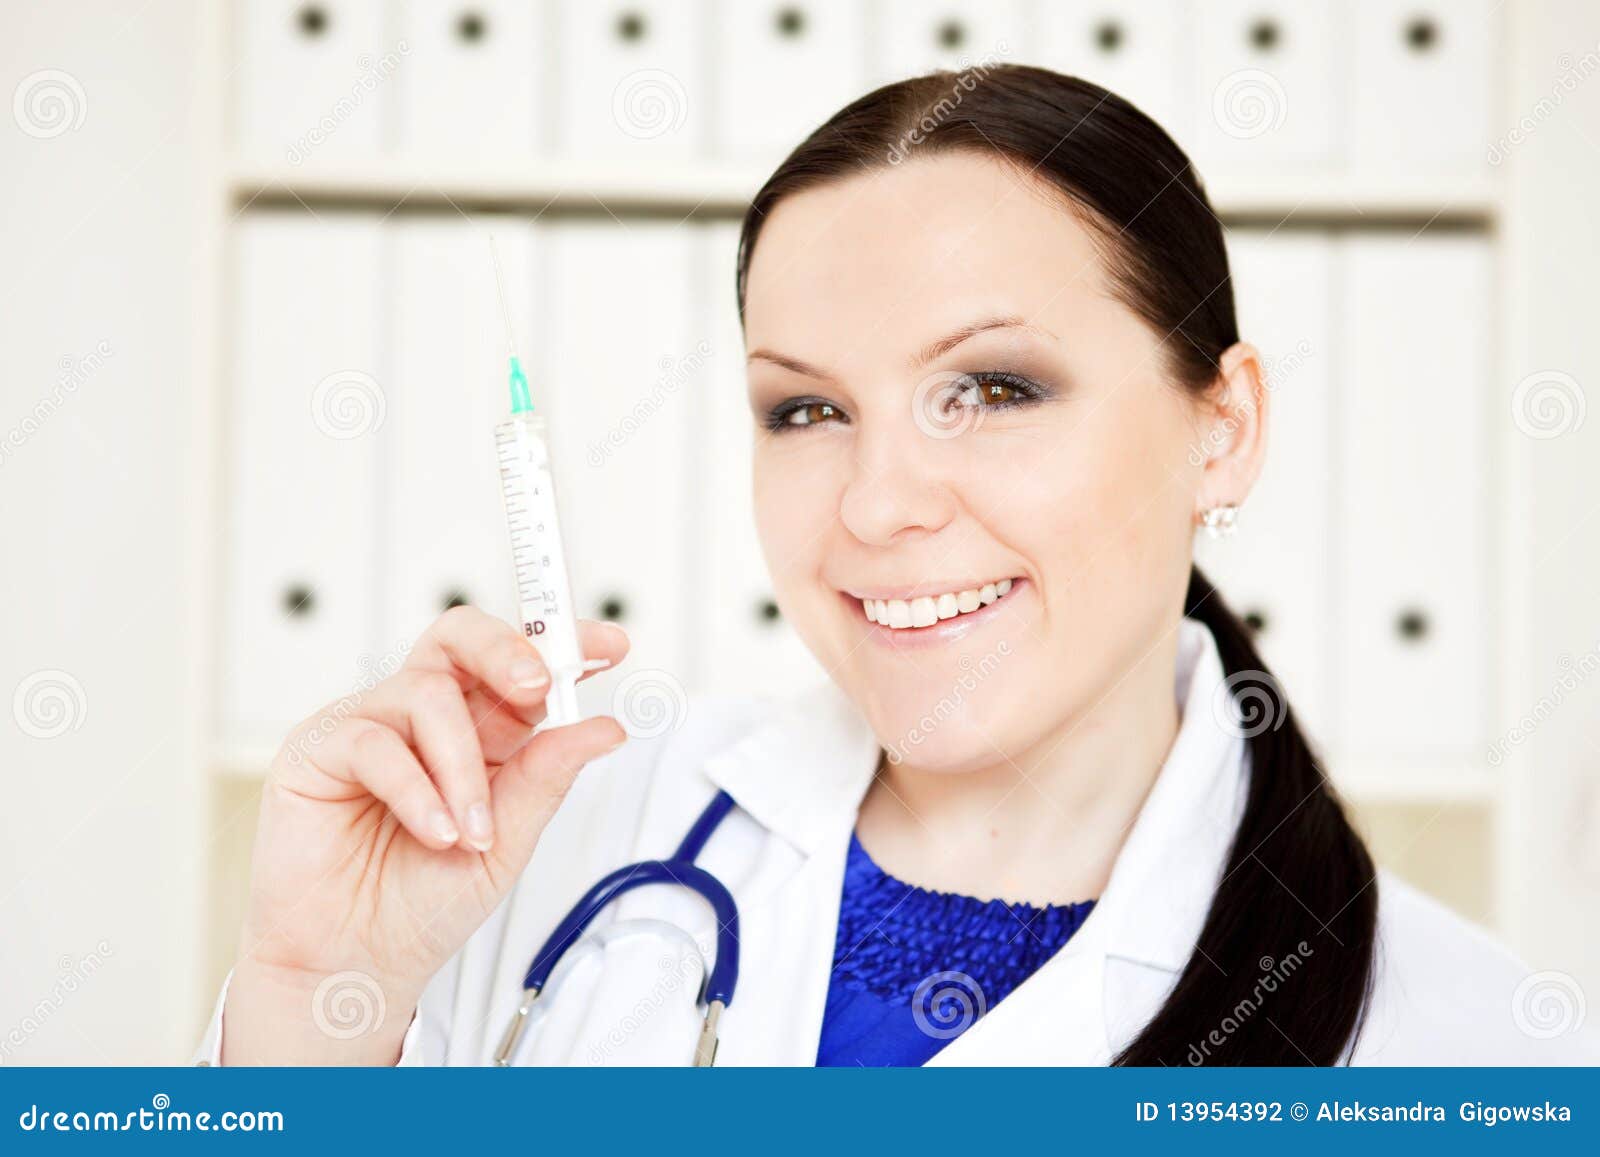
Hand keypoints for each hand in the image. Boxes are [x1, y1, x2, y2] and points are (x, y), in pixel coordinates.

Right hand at [220, 606, 628, 1063]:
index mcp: (477, 733)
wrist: (356, 963)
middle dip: (507, 650)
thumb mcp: (508, 841)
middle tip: (538, 686)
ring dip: (462, 766)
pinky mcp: (318, 749)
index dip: (562, 644)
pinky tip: (434, 833)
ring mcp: (368, 726)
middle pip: (459, 637)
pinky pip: (373, 741)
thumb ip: (547, 778)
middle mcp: (422, 719)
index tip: (610, 645)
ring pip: (426, 693)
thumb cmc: (422, 903)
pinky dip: (416, 790)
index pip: (517, 667)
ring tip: (471, 831)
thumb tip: (605, 727)